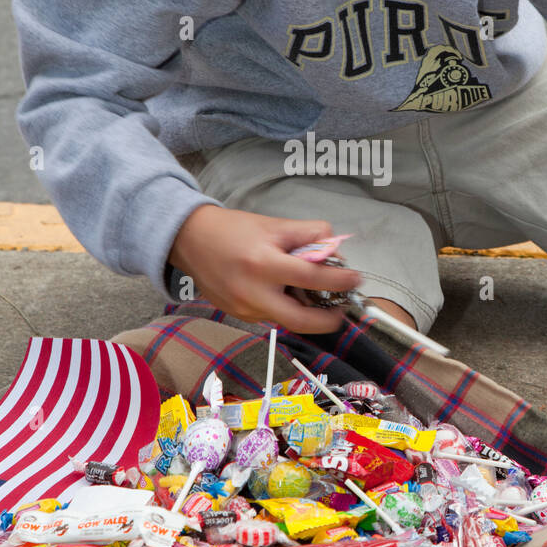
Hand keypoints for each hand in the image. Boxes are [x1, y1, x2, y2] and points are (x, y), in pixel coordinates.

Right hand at [168, 204, 363, 332]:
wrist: (190, 240)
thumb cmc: (234, 230)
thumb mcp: (274, 225)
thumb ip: (308, 235)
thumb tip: (336, 249)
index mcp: (263, 264)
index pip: (312, 278)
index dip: (339, 280)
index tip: (355, 278)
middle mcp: (252, 293)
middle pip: (301, 321)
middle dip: (327, 321)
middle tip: (342, 310)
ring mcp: (244, 309)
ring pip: (286, 320)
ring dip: (306, 313)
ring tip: (316, 297)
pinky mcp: (238, 316)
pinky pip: (271, 317)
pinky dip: (286, 308)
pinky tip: (289, 294)